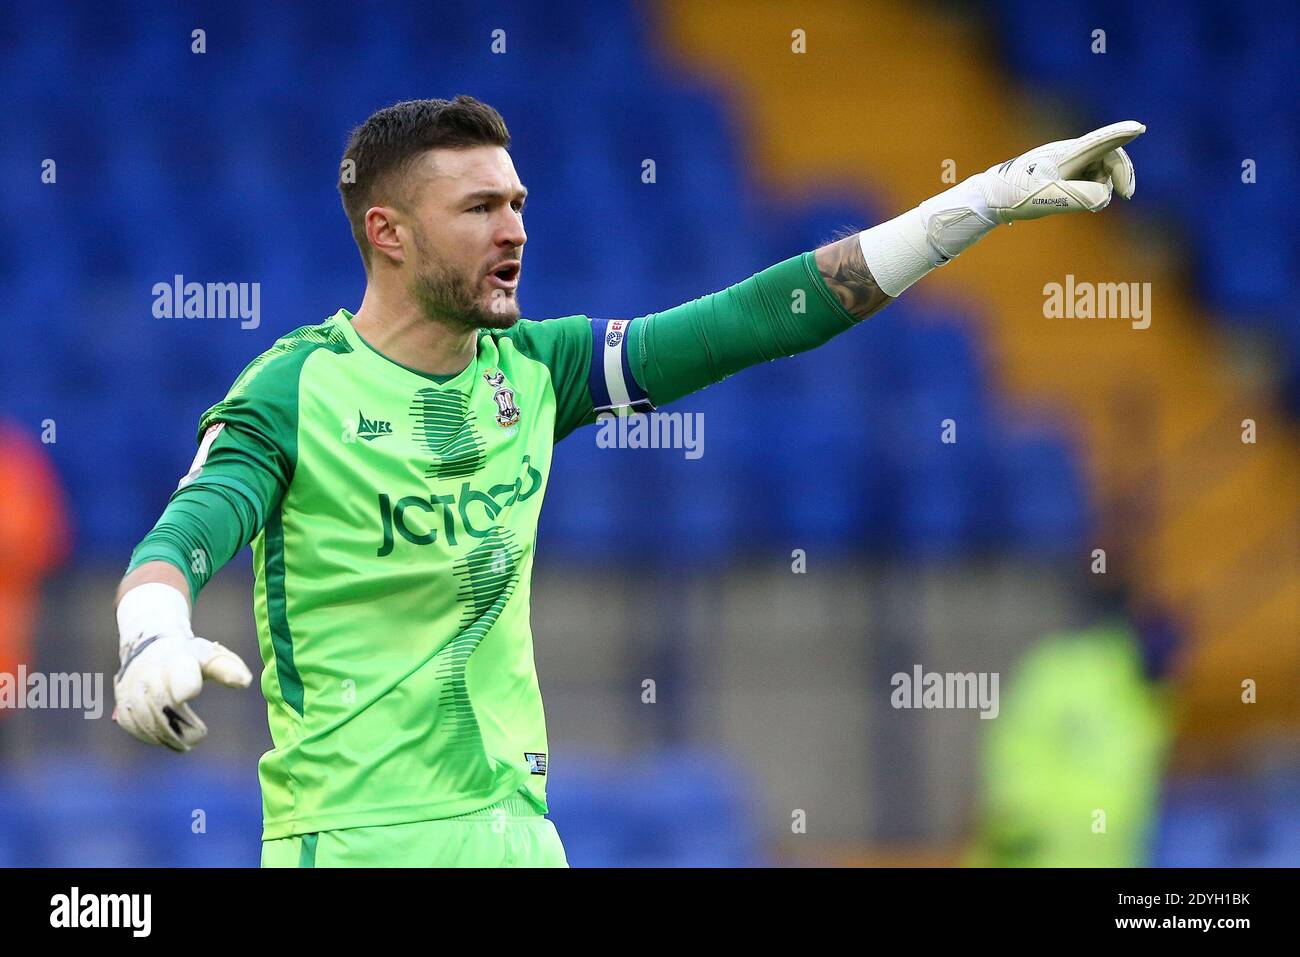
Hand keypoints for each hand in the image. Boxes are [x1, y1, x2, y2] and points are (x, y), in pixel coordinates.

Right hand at [114, 586, 252, 751]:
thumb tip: (244, 682)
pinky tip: (169, 739)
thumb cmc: (189, 656)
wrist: (151, 648)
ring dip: (168, 735)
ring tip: (187, 743)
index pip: (178, 673)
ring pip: (146, 718)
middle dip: (180, 724)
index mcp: (175, 658)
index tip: (190, 693)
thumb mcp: (210, 656)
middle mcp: (149, 672)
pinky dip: (153, 736)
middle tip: (199, 736)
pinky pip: (135, 726)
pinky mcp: (123, 704)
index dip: (183, 685)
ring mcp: (132, 689)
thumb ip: (227, 668)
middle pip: (162, 704)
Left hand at [973, 120, 1144, 221]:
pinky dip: (1094, 189)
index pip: (1100, 141)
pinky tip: (1083, 201)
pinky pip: (1091, 176)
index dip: (1121, 134)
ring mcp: (1070, 159)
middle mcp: (1072, 151)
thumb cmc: (1019, 195)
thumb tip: (1105, 196)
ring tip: (1088, 204)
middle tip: (1126, 195)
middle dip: (1121, 175)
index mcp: (1068, 154)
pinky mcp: (1067, 169)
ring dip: (1103, 186)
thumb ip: (1080, 197)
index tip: (1138, 128)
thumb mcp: (1049, 199)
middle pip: (1110, 156)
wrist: (996, 196)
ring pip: (1101, 169)